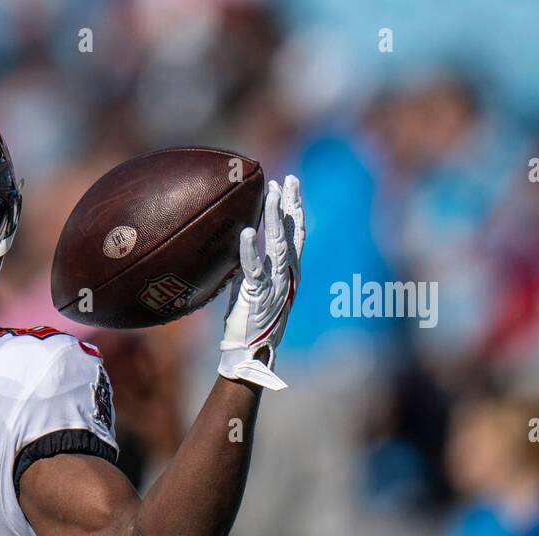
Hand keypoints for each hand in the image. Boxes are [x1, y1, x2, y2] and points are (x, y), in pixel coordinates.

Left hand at [218, 174, 304, 390]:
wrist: (250, 353)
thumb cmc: (249, 321)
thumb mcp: (254, 287)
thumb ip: (254, 265)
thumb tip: (242, 241)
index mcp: (289, 272)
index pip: (296, 234)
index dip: (295, 208)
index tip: (291, 184)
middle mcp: (287, 276)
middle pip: (292, 233)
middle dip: (291, 204)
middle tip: (287, 179)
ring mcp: (275, 285)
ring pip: (277, 246)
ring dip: (273, 218)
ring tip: (271, 195)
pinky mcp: (258, 296)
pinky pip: (255, 269)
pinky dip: (250, 250)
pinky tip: (247, 231)